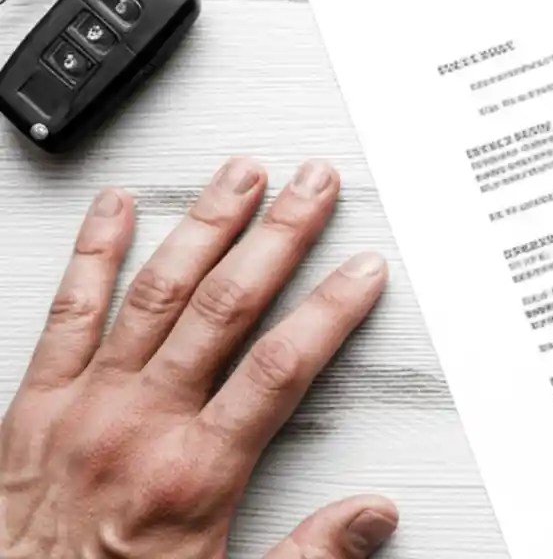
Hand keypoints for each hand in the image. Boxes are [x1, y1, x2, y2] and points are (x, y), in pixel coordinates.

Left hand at [0, 159, 397, 557]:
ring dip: (204, 225)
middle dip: (279, 235)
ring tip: (239, 176)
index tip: (363, 272)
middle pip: (226, 306)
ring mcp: (85, 404)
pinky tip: (117, 208)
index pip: (281, 366)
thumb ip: (309, 554)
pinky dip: (94, 253)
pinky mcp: (36, 403)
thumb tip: (372, 516)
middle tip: (311, 186)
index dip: (330, 309)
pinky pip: (69, 312)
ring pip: (156, 292)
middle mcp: (140, 424)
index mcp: (195, 473)